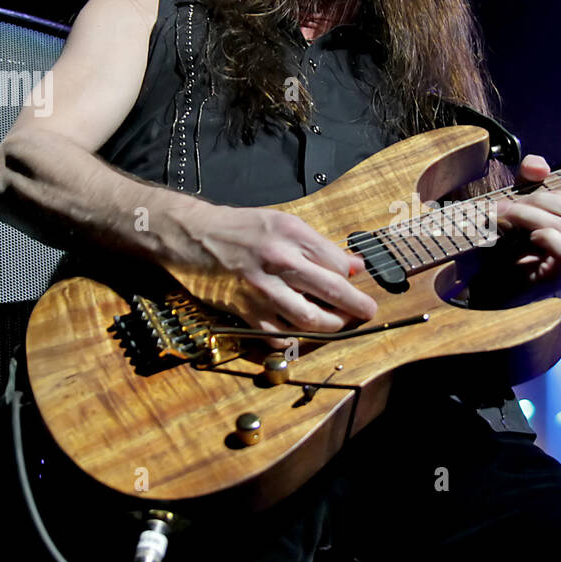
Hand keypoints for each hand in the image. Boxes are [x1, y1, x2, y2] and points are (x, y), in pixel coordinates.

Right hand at [163, 203, 377, 348]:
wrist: (193, 236)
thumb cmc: (240, 229)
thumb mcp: (283, 224)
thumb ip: (319, 246)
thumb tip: (354, 266)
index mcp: (291, 234)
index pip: (338, 263)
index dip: (352, 276)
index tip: (357, 281)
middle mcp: (279, 261)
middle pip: (333, 292)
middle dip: (358, 306)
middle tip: (367, 311)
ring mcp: (262, 289)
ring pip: (311, 319)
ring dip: (331, 326)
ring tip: (338, 322)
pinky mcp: (245, 310)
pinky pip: (280, 335)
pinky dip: (295, 338)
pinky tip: (301, 331)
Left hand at [488, 154, 560, 289]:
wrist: (491, 286)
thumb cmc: (510, 246)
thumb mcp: (523, 204)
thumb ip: (531, 180)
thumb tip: (538, 165)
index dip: (558, 191)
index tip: (526, 197)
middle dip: (540, 199)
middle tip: (507, 205)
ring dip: (529, 213)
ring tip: (504, 215)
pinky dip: (541, 234)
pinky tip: (525, 238)